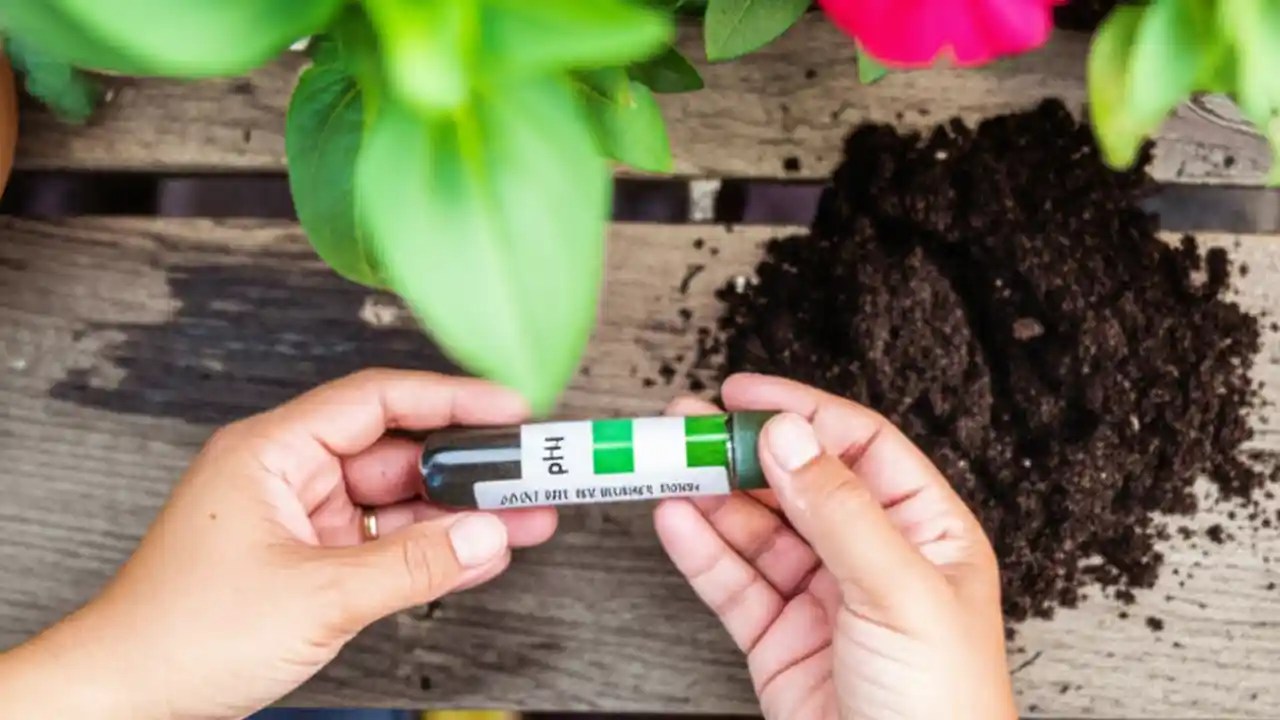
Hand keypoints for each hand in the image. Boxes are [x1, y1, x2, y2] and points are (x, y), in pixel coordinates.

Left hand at [0, 370, 556, 719]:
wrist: (125, 699)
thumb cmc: (177, 634)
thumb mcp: (316, 595)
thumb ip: (412, 565)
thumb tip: (483, 537)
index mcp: (272, 452)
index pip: (376, 402)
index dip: (449, 399)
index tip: (506, 407)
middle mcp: (288, 478)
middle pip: (397, 454)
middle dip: (466, 467)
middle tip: (527, 470)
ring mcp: (301, 523)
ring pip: (396, 504)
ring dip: (457, 515)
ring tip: (523, 516)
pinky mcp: (310, 564)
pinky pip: (384, 546)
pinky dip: (428, 553)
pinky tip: (478, 554)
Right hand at [656, 374, 1013, 719]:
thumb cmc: (945, 711)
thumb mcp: (900, 593)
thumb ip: (840, 511)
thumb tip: (792, 438)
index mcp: (925, 534)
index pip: (859, 448)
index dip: (801, 415)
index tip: (745, 396)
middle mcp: (871, 560)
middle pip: (796, 484)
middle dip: (741, 454)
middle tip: (689, 428)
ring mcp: (822, 601)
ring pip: (757, 532)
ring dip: (712, 498)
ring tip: (669, 468)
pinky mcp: (780, 641)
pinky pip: (735, 585)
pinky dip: (702, 553)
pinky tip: (677, 522)